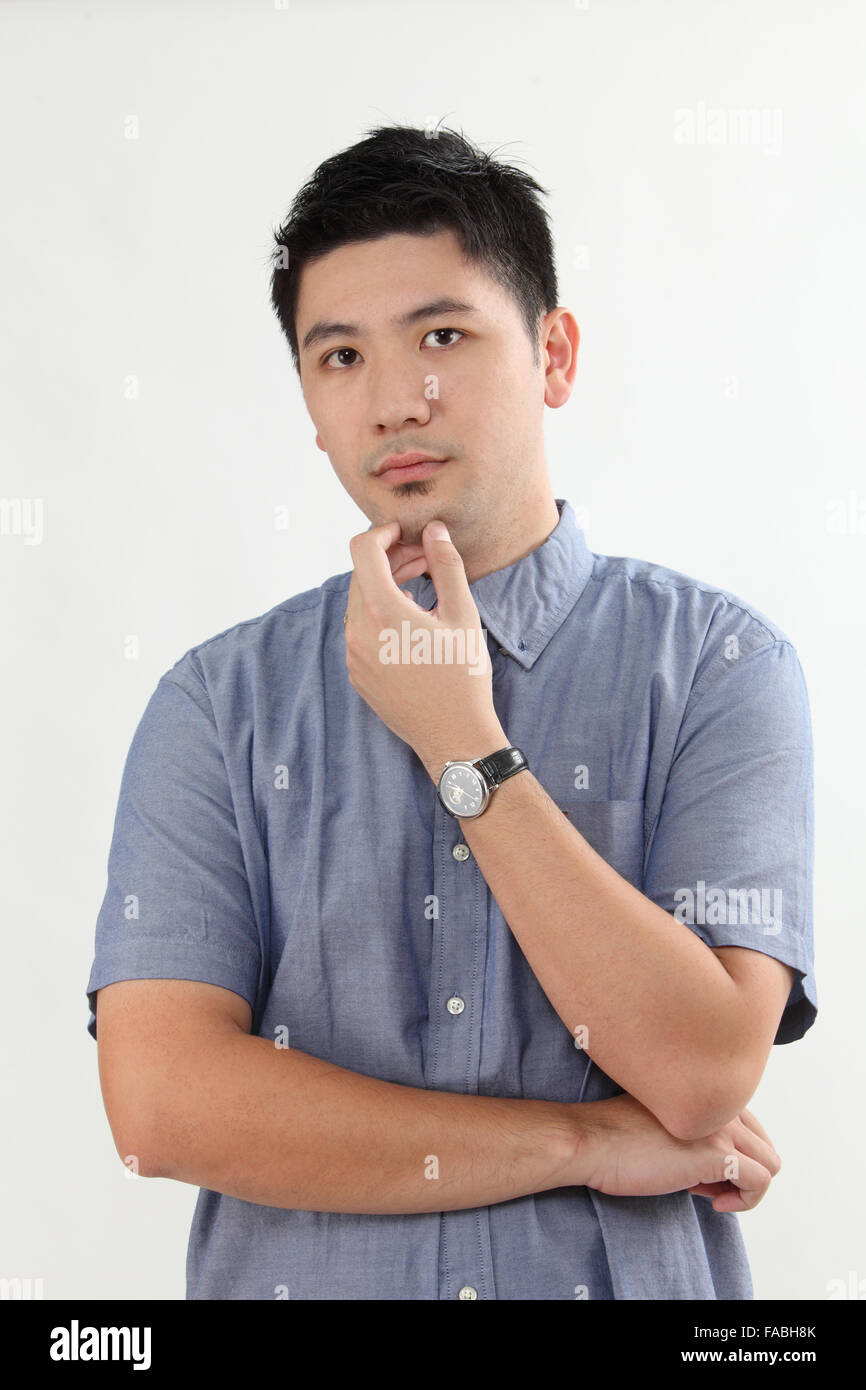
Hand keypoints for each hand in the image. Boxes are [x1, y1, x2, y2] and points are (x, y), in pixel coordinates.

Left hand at [344, 518, 506, 776]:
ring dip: (385, 586)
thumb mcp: (462, 614)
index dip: (383, 532)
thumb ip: (446, 565)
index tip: (406, 532)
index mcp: (381, 611)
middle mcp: (358, 632)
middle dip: (390, 558)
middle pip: (362, 575)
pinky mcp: (357, 674)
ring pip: (360, 602)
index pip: (363, 550)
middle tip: (424, 557)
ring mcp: (354, 655)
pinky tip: (410, 620)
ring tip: (420, 585)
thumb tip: (434, 530)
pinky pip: (360, 630)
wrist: (454, 737)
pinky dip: (379, 614)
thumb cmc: (463, 677)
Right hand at [564, 1092, 780, 1212]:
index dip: (732, 1155)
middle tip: (707, 1186)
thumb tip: (718, 1167)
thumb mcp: (665, 1122)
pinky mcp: (717, 1154)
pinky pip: (760, 1182)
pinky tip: (714, 1205)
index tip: (702, 1170)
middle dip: (742, 1173)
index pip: (751, 1128)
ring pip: (770, 1164)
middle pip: (765, 1147)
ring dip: (744, 1187)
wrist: (590, 1141)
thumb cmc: (616, 1136)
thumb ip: (695, 1128)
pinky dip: (745, 1201)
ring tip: (709, 1194)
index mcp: (706, 1092)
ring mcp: (720, 1128)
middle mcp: (720, 1105)